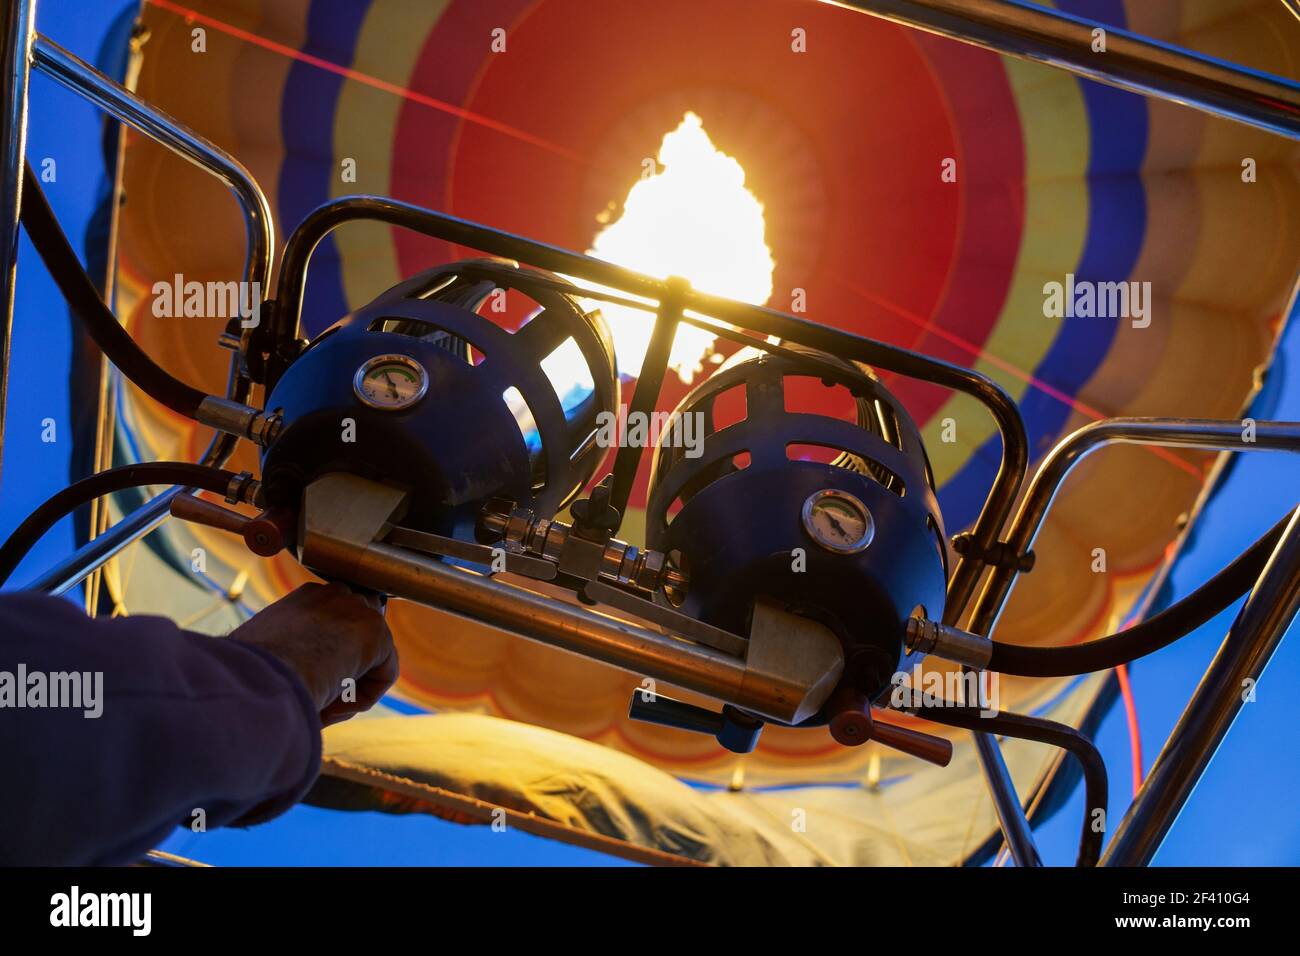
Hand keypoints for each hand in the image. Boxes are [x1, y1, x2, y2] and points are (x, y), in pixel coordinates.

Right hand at [230, 582, 397, 726]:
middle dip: (347, 670)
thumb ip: (292, 655)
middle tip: (314, 697)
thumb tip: (312, 676)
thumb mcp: (267, 656)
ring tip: (318, 705)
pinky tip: (331, 706)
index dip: (327, 663)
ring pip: (372, 658)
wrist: (252, 678)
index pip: (337, 625)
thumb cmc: (246, 677)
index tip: (303, 685)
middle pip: (361, 636)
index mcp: (306, 598)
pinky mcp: (375, 632)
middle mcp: (334, 594)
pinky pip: (383, 675)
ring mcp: (357, 609)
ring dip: (352, 687)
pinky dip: (362, 699)